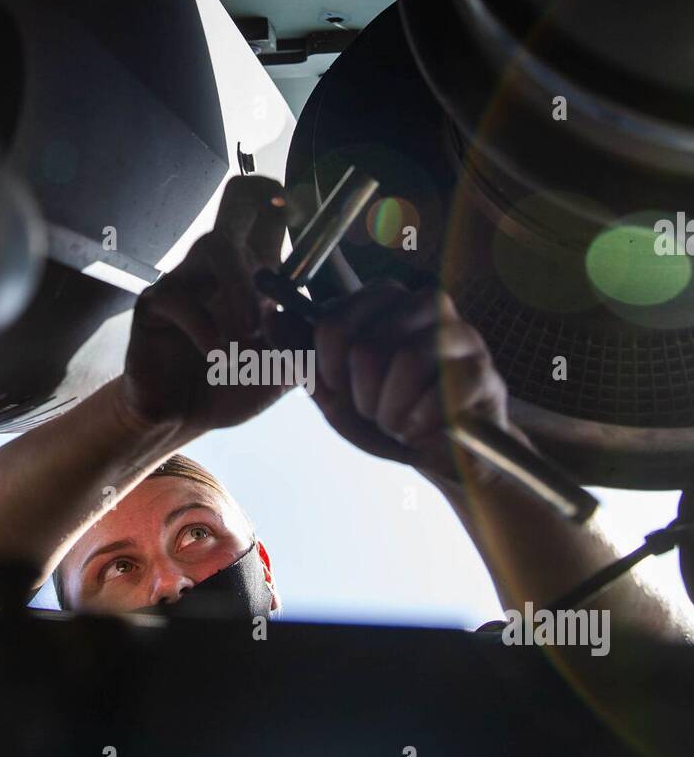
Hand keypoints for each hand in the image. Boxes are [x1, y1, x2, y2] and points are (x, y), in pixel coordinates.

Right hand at [116, 175, 291, 439]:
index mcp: (258, 275)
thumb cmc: (230, 387)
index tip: (307, 225)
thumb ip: (302, 346)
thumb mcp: (281, 372)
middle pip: (239, 201)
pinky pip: (181, 297)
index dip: (289, 207)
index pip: (273, 218)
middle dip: (258, 204)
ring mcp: (187, 277)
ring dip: (242, 289)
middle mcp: (223, 266)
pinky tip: (216, 356)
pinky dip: (206, 330)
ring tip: (252, 332)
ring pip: (217, 246)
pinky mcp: (155, 301)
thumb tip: (306, 317)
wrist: (181, 420)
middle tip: (281, 257)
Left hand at [269, 280, 513, 485]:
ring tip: (400, 420)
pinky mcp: (484, 369)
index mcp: (384, 298)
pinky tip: (426, 428)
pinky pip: (441, 393)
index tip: (339, 389)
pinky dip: (420, 424)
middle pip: (366, 345)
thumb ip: (302, 354)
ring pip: (405, 362)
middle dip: (361, 395)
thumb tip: (273, 317)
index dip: (326, 369)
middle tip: (376, 409)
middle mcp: (425, 302)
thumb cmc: (387, 415)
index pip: (331, 321)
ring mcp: (460, 333)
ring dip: (391, 412)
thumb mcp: (333, 389)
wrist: (440, 458)